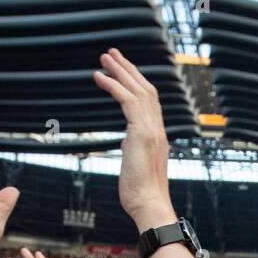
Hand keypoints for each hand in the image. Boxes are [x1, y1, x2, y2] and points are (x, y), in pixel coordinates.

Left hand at [93, 49, 172, 228]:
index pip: (150, 100)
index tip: (123, 70)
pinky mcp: (141, 133)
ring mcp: (152, 130)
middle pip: (145, 88)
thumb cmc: (141, 192)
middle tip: (112, 54)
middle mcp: (157, 128)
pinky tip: (99, 77)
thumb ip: (133, 149)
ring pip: (137, 90)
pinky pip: (127, 101)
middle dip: (128, 69)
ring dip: (119, 71)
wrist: (149, 204)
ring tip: (104, 58)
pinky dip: (113, 86)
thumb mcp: (136, 164)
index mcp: (158, 134)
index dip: (136, 82)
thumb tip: (126, 143)